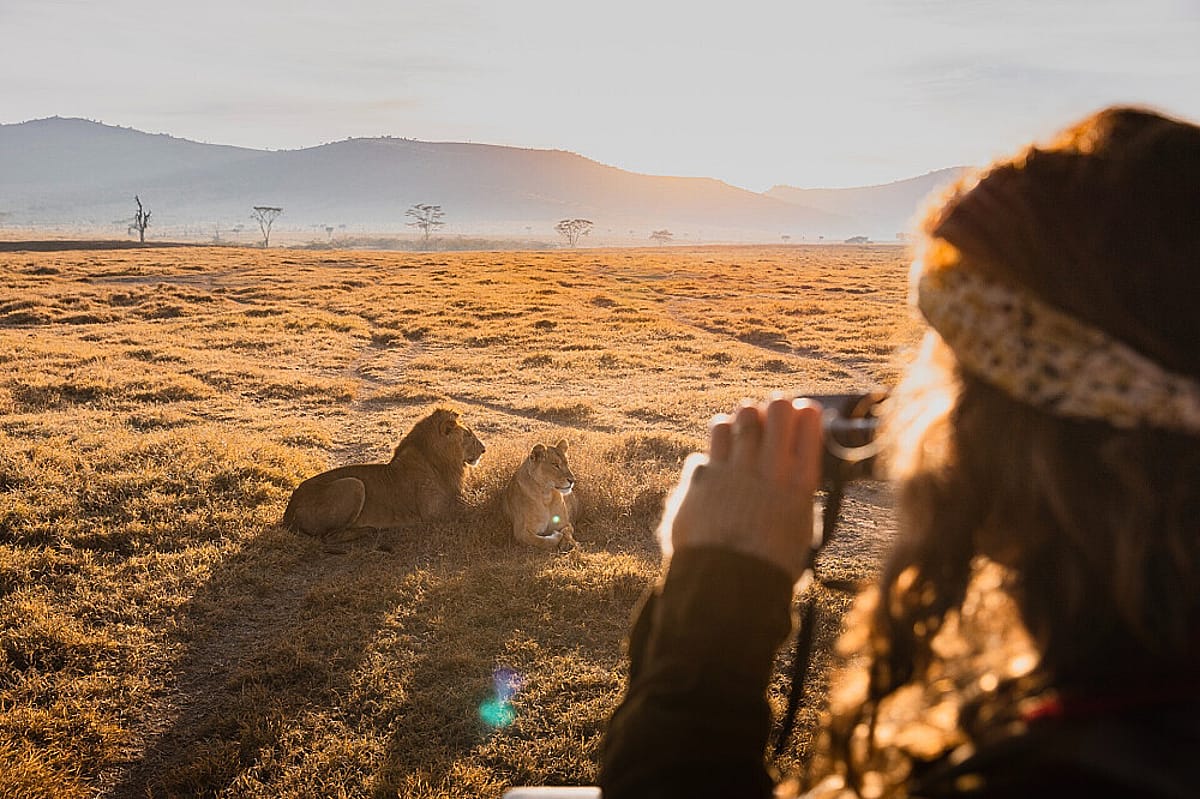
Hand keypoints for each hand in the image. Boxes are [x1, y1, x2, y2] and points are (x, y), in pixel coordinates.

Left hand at [659, 396, 822, 581]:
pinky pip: (709, 448)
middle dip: (776, 406)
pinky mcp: (701, 477)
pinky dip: (714, 448)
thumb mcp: (797, 532)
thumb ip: (794, 500)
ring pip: (739, 420)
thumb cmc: (768, 568)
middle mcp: (768, 471)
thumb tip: (793, 481)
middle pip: (775, 413)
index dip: (806, 414)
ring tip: (744, 423)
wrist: (725, 587)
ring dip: (743, 417)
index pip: (808, 430)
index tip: (805, 409)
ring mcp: (733, 471)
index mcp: (799, 486)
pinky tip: (717, 455)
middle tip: (774, 407)